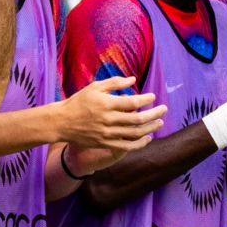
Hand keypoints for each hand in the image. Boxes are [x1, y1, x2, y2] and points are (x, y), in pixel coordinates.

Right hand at [50, 75, 165, 155]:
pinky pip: (126, 146)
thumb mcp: (95, 87)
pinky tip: (148, 138)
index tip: (152, 97)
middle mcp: (108, 119)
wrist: (62, 122)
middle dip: (154, 114)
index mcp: (106, 103)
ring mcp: (107, 133)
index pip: (133, 102)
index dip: (146, 100)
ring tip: (159, 123)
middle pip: (138, 119)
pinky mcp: (105, 143)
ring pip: (135, 133)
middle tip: (164, 109)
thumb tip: (133, 80)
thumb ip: (115, 83)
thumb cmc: (79, 101)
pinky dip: (139, 143)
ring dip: (150, 128)